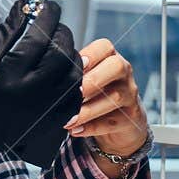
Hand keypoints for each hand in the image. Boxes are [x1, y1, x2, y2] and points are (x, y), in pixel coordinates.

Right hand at [0, 0, 81, 178]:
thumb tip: (27, 2)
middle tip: (52, 25)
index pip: (40, 38)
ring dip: (71, 56)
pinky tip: (62, 70)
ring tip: (58, 46)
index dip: (47, 16)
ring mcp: (42, 114)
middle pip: (62, 57)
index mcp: (9, 77)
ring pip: (74, 78)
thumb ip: (8, 30)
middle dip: (62, 34)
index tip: (48, 5)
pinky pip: (73, 100)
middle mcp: (30, 97)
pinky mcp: (46, 125)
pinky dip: (73, 81)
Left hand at [64, 39, 148, 157]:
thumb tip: (48, 74)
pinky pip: (112, 122)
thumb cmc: (96, 94)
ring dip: (87, 110)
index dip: (90, 55)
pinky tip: (75, 130)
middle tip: (73, 93)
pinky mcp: (131, 118)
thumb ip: (74, 73)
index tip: (75, 65)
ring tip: (67, 119)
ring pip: (114, 97)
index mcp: (111, 58)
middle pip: (117, 67)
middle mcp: (125, 73)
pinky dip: (91, 127)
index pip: (105, 47)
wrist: (123, 122)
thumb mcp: (88, 78)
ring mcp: (130, 96)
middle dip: (92, 80)